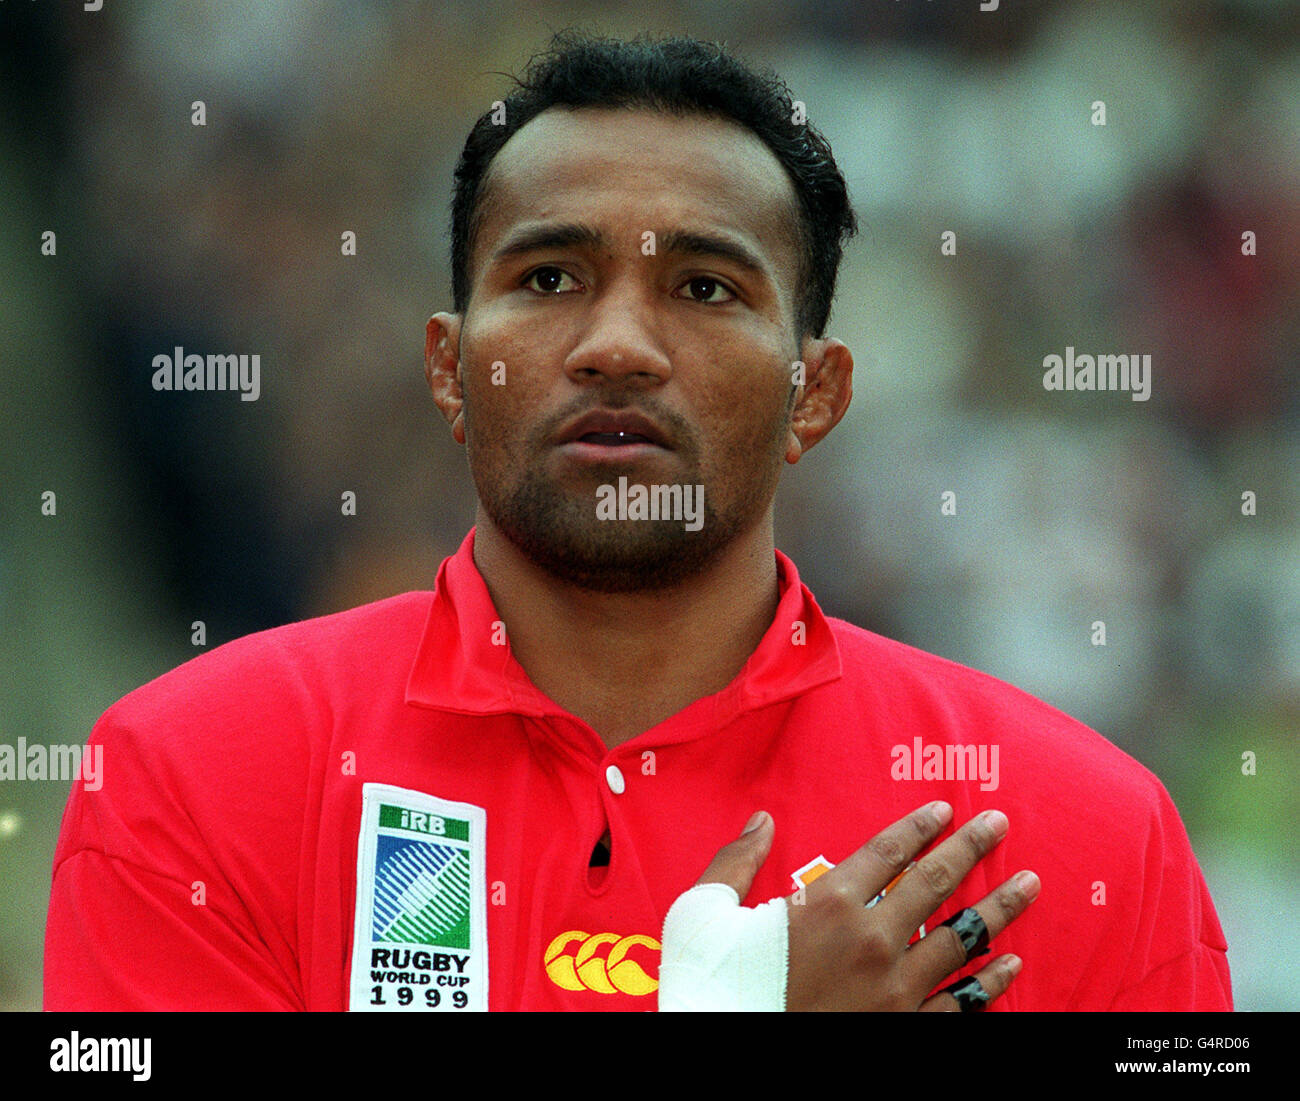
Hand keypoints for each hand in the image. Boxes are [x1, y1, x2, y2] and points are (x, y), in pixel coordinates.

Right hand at [695, 802, 1038, 1010]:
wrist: (724, 1046)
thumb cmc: (712, 986)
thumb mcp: (701, 912)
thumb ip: (735, 862)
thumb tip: (760, 820)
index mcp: (825, 904)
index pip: (887, 850)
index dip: (919, 824)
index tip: (945, 808)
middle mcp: (869, 940)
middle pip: (934, 882)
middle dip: (971, 848)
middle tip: (1000, 824)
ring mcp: (891, 989)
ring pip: (959, 939)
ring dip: (998, 909)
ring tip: (1027, 884)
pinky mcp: (900, 1029)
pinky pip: (958, 1003)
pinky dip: (988, 982)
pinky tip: (1009, 964)